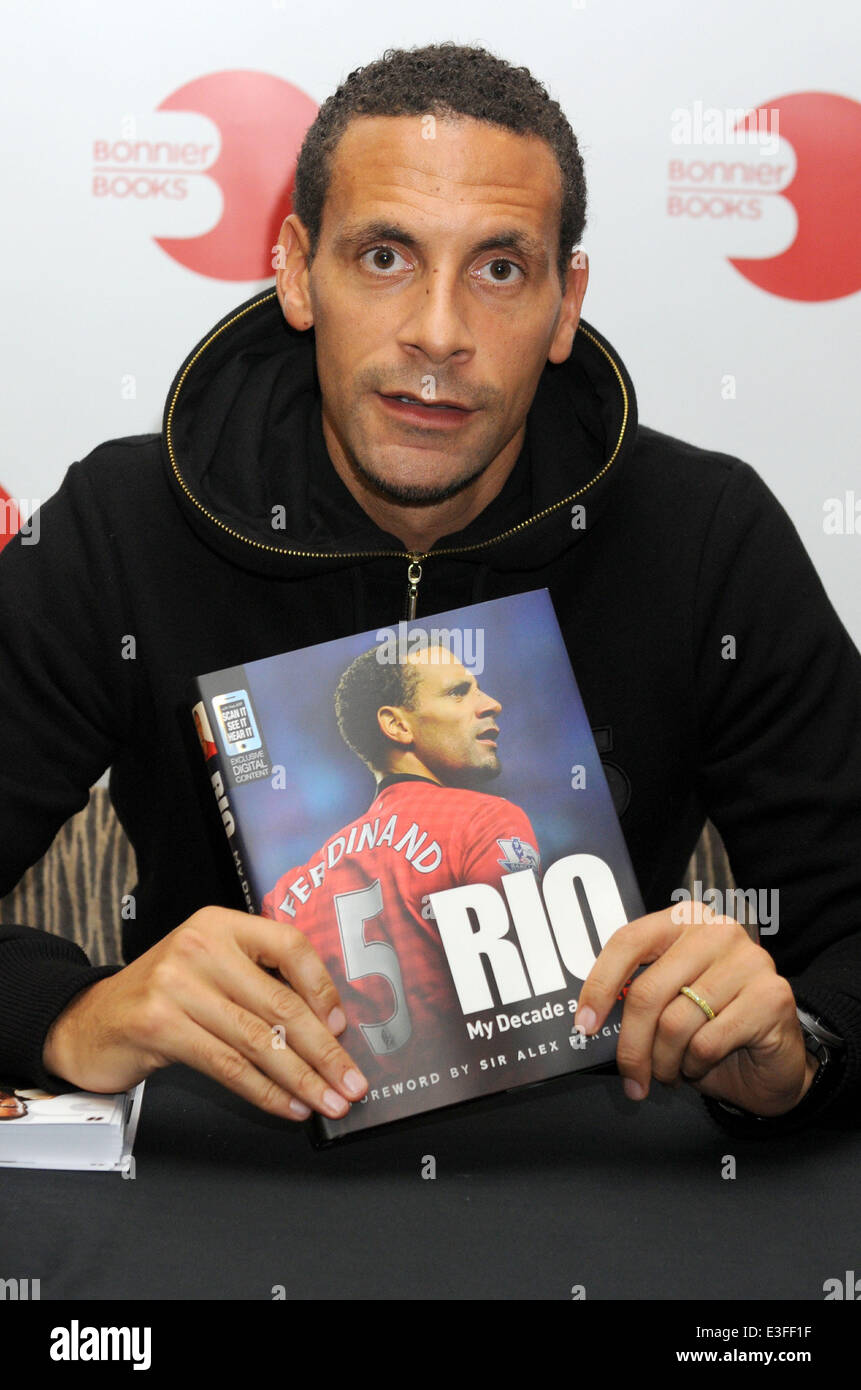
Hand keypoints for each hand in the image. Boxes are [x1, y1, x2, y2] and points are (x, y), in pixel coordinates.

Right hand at [42, 905, 367, 1121]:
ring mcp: (177, 985)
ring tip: (328, 1102)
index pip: (290, 946)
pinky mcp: (159, 1025)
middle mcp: (200, 946)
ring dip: (302, 1079)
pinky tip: (288, 1107)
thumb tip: (328, 1026)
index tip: (343, 1027)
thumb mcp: (210, 970)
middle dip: (324, 1050)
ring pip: (259, 1040)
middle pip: (280, 1002)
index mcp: (222, 924)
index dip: (323, 988)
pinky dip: (265, 1092)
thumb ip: (259, 982)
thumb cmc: (163, 997)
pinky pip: (228, 1065)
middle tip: (351, 1082)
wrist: (90, 1021)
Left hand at [574, 902, 816, 1116]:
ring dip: (665, 1061)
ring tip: (670, 1071)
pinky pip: (707, 1042)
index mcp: (684, 920)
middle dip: (631, 1045)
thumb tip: (588, 1020)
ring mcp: (749, 961)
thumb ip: (636, 997)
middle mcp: (717, 931)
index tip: (584, 1025)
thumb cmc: (712, 1030)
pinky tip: (701, 1065)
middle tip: (631, 1076)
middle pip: (648, 990)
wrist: (774, 1062)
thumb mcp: (667, 1006)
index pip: (629, 941)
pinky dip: (695, 1064)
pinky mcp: (771, 996)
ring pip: (675, 1022)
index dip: (599, 985)